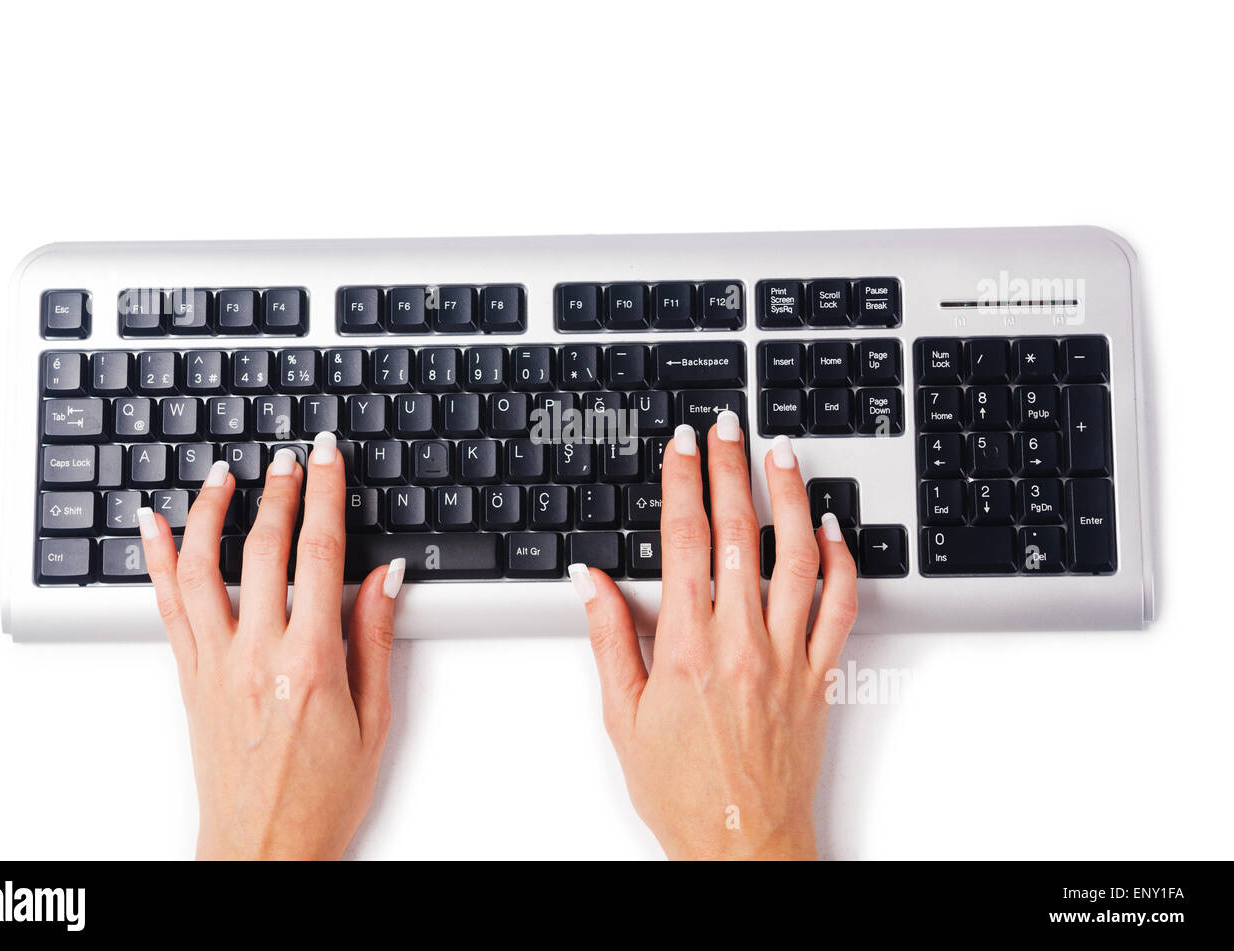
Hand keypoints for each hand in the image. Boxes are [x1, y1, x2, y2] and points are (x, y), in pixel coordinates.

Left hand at [138, 432, 404, 859]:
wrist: (262, 848)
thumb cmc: (321, 795)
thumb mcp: (374, 718)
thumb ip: (374, 639)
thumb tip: (385, 577)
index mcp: (311, 661)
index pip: (319, 554)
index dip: (323, 494)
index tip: (325, 458)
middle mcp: (256, 655)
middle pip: (262, 549)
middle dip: (277, 490)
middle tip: (288, 456)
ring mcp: (215, 664)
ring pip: (201, 569)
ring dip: (211, 512)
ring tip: (223, 475)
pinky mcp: (189, 678)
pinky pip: (167, 607)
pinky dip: (157, 560)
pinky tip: (153, 526)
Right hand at [570, 414, 855, 859]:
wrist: (742, 845)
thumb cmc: (682, 791)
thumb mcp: (622, 718)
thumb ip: (609, 639)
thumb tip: (589, 580)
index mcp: (687, 649)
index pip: (685, 543)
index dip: (682, 483)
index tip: (681, 445)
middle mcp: (742, 643)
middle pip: (742, 534)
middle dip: (732, 468)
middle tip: (728, 425)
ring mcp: (788, 657)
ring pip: (798, 558)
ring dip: (792, 498)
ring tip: (784, 454)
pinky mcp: (820, 676)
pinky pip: (840, 609)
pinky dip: (842, 563)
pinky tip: (833, 530)